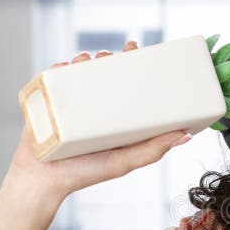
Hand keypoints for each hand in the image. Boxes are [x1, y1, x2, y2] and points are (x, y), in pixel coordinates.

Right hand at [9, 40, 192, 197]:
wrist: (43, 181)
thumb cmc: (85, 174)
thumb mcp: (125, 161)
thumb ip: (153, 149)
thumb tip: (186, 135)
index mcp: (115, 117)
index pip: (127, 85)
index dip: (133, 64)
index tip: (136, 49)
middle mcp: (95, 107)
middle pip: (102, 73)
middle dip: (106, 58)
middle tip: (107, 56)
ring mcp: (71, 104)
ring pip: (79, 73)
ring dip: (83, 60)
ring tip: (85, 61)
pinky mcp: (49, 104)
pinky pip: (53, 80)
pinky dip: (59, 69)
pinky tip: (64, 66)